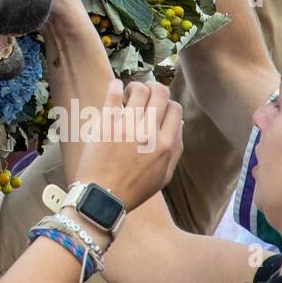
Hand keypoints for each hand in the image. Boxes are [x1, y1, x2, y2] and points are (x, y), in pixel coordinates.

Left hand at [72, 78, 182, 213]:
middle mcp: (150, 133)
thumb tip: (178, 122)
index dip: (167, 104)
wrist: (102, 197)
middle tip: (143, 94)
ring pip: (140, 89)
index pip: (175, 108)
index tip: (156, 107)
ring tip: (127, 94)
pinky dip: (115, 85)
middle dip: (154, 88)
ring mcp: (128, 126)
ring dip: (135, 87)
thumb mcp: (164, 175)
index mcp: (167, 145)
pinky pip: (113, 93)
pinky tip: (115, 87)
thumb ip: (175, 149)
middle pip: (161, 93)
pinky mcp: (106, 123)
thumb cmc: (133, 188)